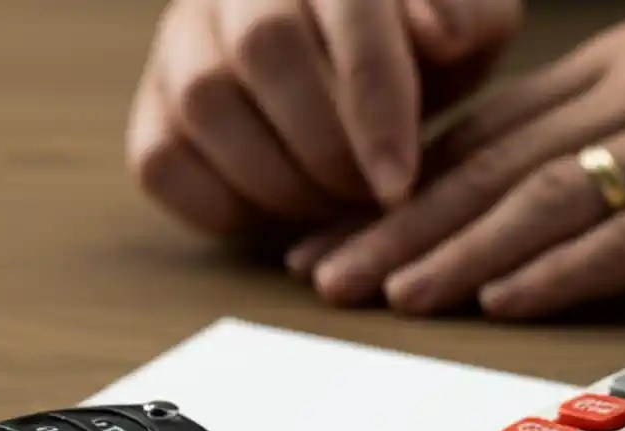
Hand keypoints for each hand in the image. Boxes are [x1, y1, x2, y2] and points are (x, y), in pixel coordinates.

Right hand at [125, 0, 521, 238]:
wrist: (363, 63)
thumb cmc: (424, 46)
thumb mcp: (471, 25)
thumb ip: (467, 18)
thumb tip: (440, 33)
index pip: (347, 14)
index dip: (373, 103)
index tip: (398, 183)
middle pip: (264, 51)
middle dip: (327, 148)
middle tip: (375, 197)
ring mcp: (182, 41)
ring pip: (203, 104)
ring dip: (279, 181)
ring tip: (336, 205)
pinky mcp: (152, 105)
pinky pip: (157, 161)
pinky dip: (220, 208)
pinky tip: (279, 216)